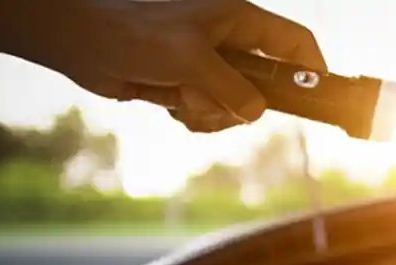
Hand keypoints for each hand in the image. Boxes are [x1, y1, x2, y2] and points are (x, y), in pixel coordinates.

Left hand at [19, 0, 325, 131]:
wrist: (79, 40)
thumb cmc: (134, 33)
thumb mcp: (192, 60)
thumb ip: (233, 89)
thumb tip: (256, 113)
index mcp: (238, 18)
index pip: (293, 42)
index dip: (311, 68)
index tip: (316, 99)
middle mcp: (226, 40)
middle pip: (265, 85)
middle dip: (242, 104)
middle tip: (216, 102)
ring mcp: (206, 63)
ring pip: (235, 105)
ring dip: (211, 112)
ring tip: (181, 99)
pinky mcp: (184, 82)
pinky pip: (208, 111)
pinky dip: (193, 115)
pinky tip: (168, 102)